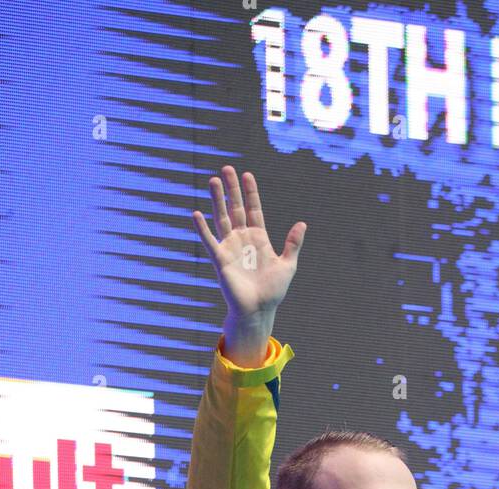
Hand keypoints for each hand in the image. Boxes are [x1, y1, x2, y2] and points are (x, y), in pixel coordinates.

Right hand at [192, 165, 305, 333]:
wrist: (258, 311)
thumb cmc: (273, 292)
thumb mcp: (287, 265)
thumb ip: (293, 244)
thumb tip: (302, 223)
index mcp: (259, 238)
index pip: (254, 209)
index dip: (251, 192)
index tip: (247, 174)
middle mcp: (242, 239)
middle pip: (236, 208)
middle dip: (232, 189)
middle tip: (227, 168)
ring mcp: (230, 248)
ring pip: (222, 219)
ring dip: (217, 200)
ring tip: (213, 181)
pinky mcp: (220, 260)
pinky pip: (210, 241)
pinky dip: (202, 229)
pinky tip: (196, 214)